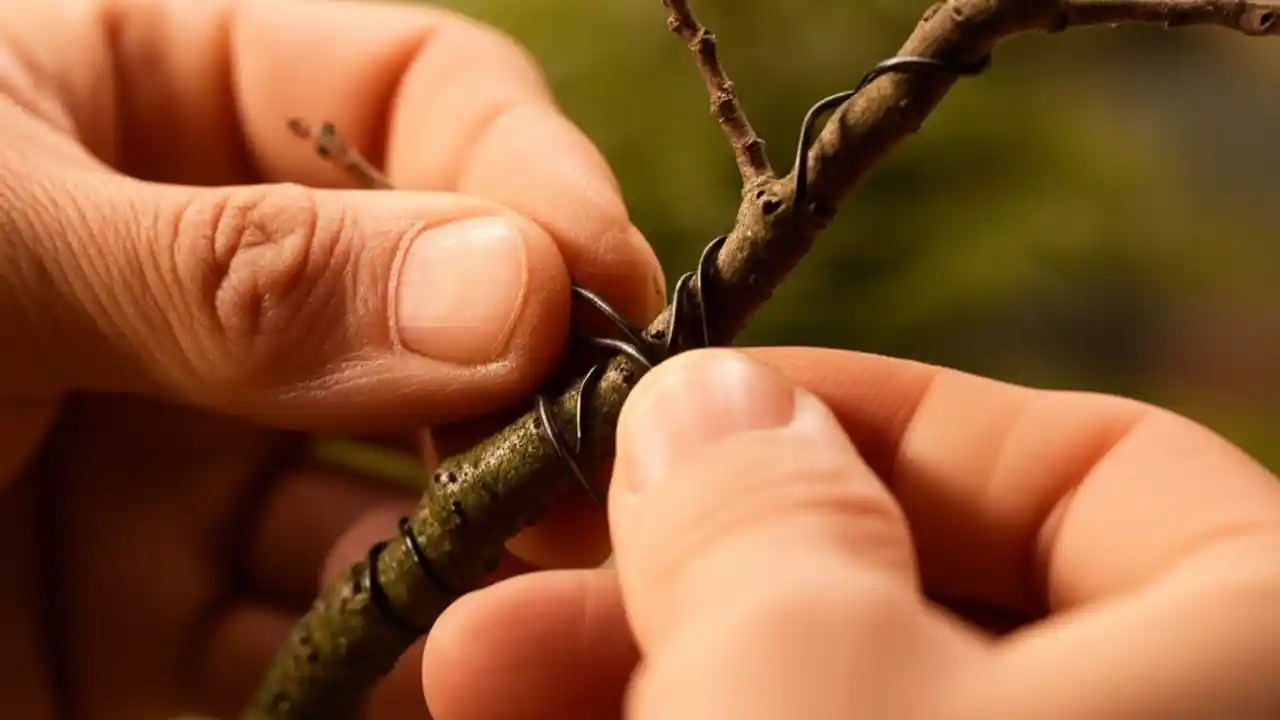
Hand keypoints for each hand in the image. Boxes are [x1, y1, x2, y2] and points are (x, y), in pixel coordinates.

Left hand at [0, 0, 661, 716]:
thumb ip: (248, 271)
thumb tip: (519, 291)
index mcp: (146, 104)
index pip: (413, 97)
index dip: (523, 178)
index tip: (602, 289)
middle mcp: (202, 284)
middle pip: (437, 314)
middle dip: (528, 388)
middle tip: (612, 467)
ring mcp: (188, 457)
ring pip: (396, 491)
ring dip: (474, 542)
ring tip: (550, 592)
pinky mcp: (155, 620)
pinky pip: (317, 633)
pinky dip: (388, 661)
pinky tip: (448, 676)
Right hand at [428, 348, 1279, 718]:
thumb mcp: (813, 682)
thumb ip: (767, 516)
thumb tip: (710, 403)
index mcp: (1258, 656)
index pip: (1084, 464)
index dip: (860, 413)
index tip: (676, 412)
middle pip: (932, 597)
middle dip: (703, 561)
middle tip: (524, 552)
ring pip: (847, 705)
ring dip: (650, 668)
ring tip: (472, 661)